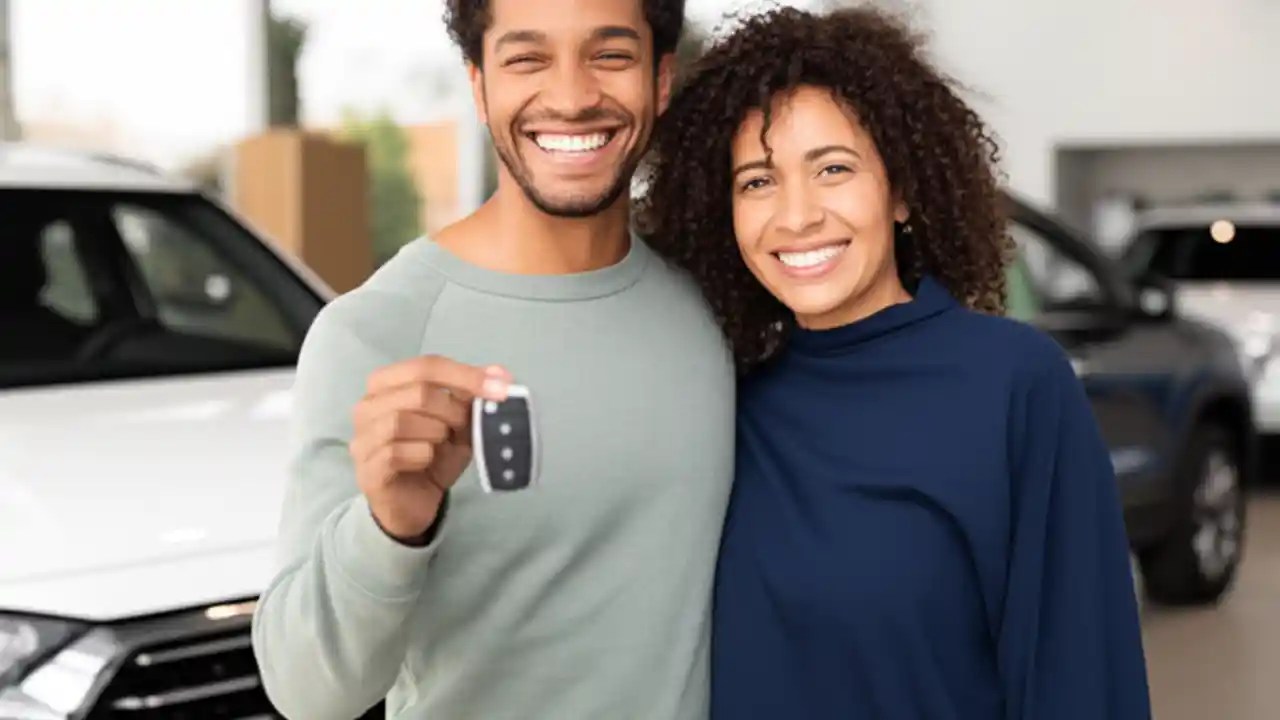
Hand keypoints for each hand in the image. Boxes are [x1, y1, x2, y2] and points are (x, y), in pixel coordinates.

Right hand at [349, 355, 510, 542]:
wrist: (414, 504)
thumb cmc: (432, 457)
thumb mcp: (458, 424)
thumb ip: (471, 398)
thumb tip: (499, 374)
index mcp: (387, 385)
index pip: (425, 366)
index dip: (465, 375)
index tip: (501, 387)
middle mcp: (367, 406)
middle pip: (416, 391)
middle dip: (451, 408)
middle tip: (462, 425)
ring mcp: (361, 438)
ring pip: (400, 421)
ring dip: (434, 432)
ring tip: (441, 443)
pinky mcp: (366, 470)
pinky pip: (394, 453)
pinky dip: (421, 455)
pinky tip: (426, 461)